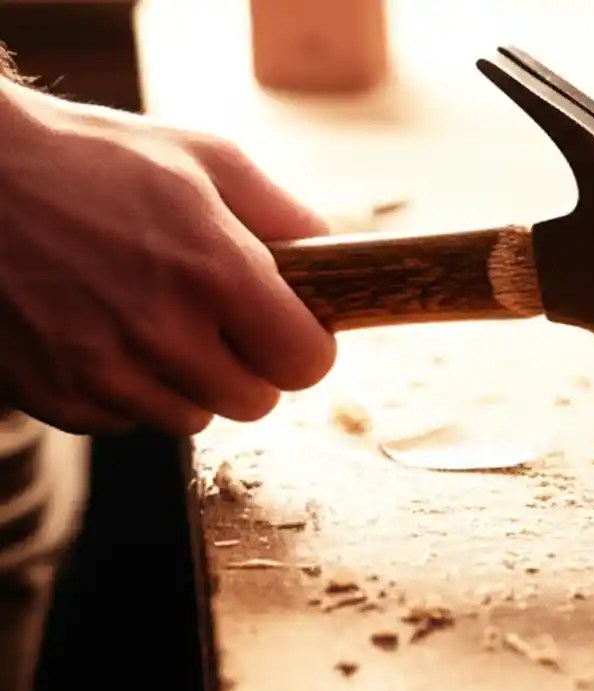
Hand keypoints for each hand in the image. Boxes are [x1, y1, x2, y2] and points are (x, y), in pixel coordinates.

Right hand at [0, 80, 336, 434]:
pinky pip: (126, 421)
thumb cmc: (92, 157)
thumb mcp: (204, 158)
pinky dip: (126, 390)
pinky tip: (102, 332)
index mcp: (214, 272)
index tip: (286, 324)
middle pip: (255, 403)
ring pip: (192, 418)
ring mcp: (104, 372)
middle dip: (249, 365)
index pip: (305, 365)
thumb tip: (330, 255)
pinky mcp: (55, 396)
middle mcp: (162, 333)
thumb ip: (282, 212)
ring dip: (188, 381)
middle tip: (219, 319)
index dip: (303, 344)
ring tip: (153, 319)